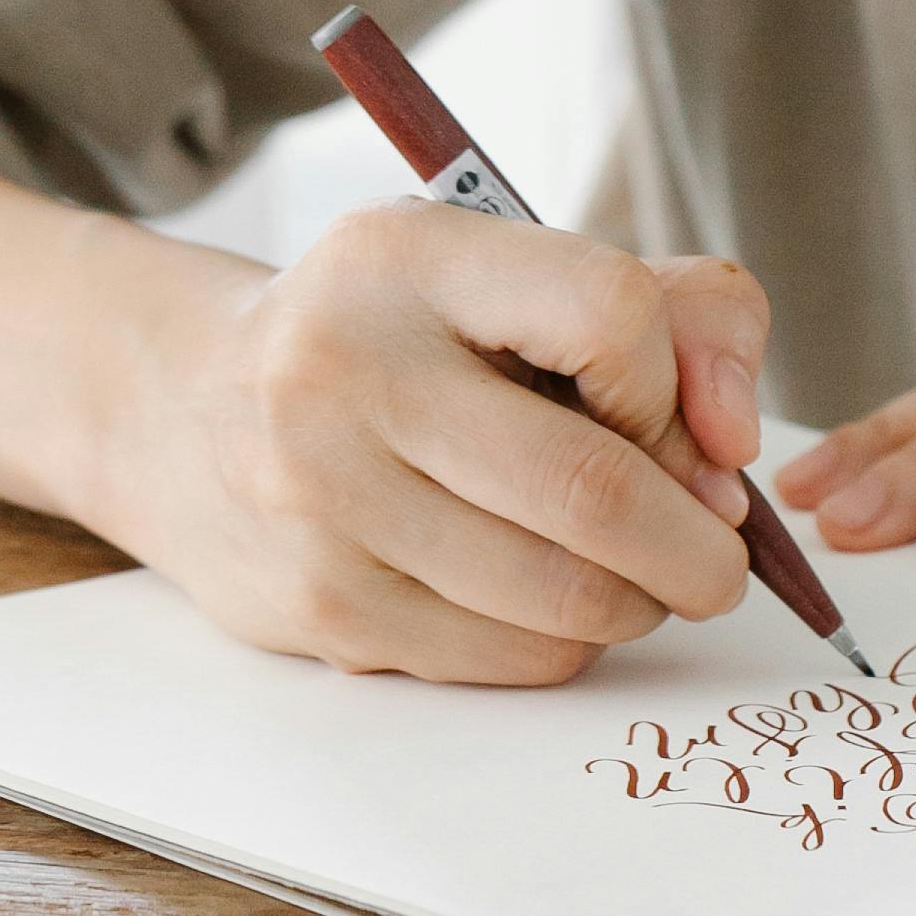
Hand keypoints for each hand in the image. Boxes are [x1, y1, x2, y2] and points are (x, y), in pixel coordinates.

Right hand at [95, 204, 771, 679]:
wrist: (184, 411)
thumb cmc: (398, 340)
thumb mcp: (511, 275)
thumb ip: (674, 314)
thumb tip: (731, 454)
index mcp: (409, 258)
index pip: (612, 316)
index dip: (677, 388)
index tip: (679, 423)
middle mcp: (346, 370)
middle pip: (592, 490)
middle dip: (695, 547)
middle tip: (716, 561)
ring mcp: (321, 499)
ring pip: (562, 597)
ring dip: (638, 603)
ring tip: (633, 575)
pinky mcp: (321, 607)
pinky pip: (509, 657)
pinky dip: (565, 641)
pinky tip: (544, 597)